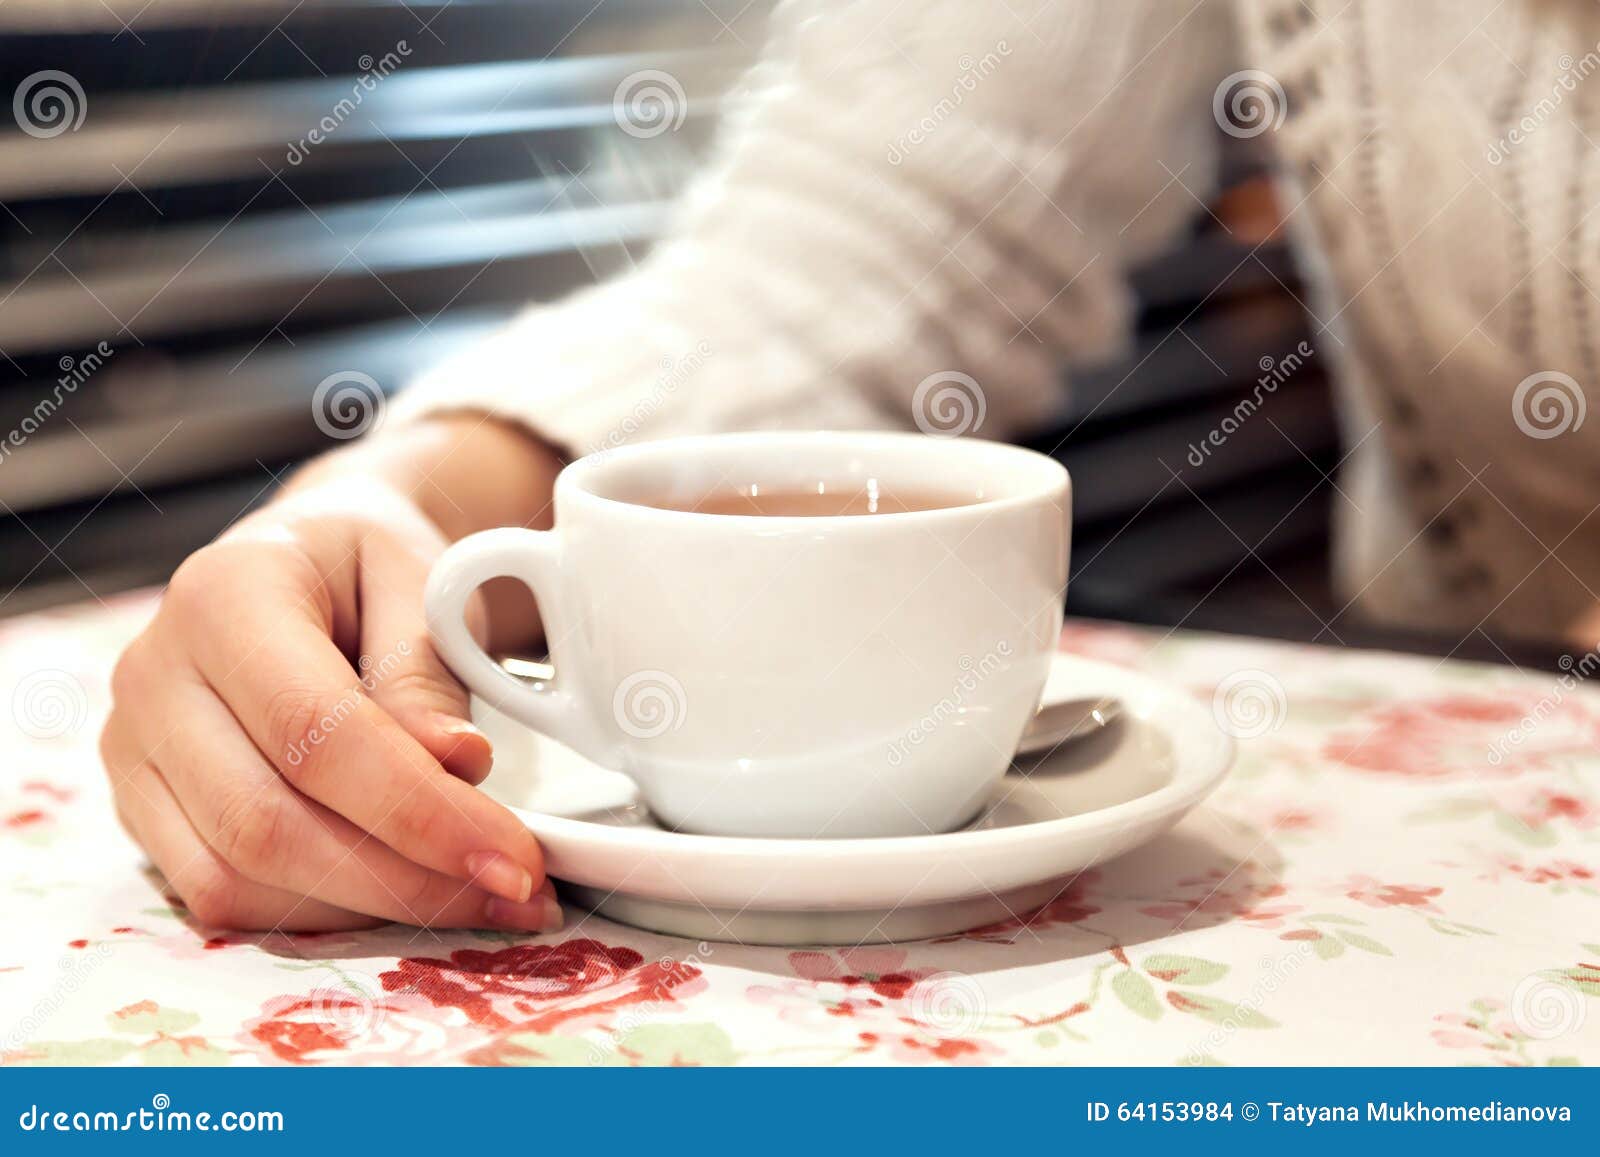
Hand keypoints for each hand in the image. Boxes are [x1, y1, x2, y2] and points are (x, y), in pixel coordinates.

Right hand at [100, 418, 566, 932]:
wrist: (309, 559)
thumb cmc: (370, 565)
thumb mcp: (423, 580)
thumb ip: (430, 672)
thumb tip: (456, 766)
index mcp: (223, 595)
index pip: (315, 731)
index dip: (419, 810)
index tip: (514, 856)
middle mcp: (155, 675)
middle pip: (268, 822)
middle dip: (407, 879)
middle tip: (516, 892)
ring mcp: (133, 748)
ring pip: (240, 876)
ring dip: (373, 908)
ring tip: (481, 897)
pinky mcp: (142, 806)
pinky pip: (222, 893)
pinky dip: (325, 914)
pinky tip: (408, 894)